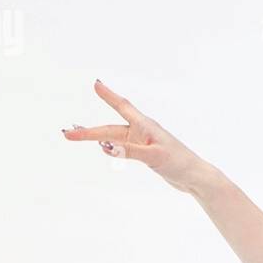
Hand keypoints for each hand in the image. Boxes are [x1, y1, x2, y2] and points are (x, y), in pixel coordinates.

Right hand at [61, 78, 208, 193]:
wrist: (195, 178)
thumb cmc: (179, 164)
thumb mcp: (154, 157)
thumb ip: (129, 152)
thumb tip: (106, 148)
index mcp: (145, 126)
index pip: (122, 106)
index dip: (108, 95)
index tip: (96, 84)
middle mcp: (142, 131)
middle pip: (110, 129)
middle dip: (88, 132)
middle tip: (67, 134)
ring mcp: (143, 143)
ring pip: (114, 138)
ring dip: (96, 138)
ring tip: (76, 135)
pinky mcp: (146, 154)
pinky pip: (123, 148)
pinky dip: (111, 148)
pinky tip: (104, 149)